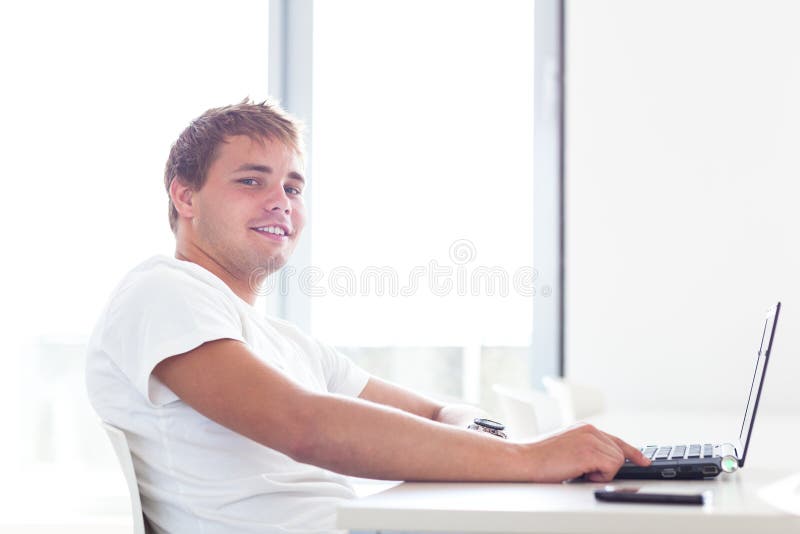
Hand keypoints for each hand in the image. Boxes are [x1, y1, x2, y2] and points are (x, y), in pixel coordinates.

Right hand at [522, 423, 650, 482]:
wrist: (525, 459)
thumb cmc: (541, 457)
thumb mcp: (568, 445)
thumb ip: (587, 447)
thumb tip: (605, 460)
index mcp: (585, 428)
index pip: (616, 440)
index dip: (632, 452)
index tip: (644, 460)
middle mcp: (590, 430)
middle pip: (619, 453)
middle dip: (606, 467)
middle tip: (584, 471)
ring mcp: (590, 440)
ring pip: (617, 461)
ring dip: (602, 472)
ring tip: (580, 471)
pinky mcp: (589, 452)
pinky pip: (611, 468)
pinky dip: (600, 476)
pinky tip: (582, 473)